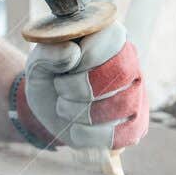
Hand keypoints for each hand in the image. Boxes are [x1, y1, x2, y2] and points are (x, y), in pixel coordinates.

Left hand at [18, 20, 147, 150]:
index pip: (113, 41)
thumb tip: (72, 52)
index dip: (86, 58)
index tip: (64, 68)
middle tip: (60, 88)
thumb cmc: (48, 77)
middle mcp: (131, 64)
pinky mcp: (136, 125)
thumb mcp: (38, 61)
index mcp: (110, 38)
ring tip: (64, 108)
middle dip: (80, 87)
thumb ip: (48, 52)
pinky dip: (92, 136)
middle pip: (120, 73)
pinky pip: (124, 134)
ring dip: (82, 112)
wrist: (48, 108)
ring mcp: (137, 95)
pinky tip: (76, 129)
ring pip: (124, 104)